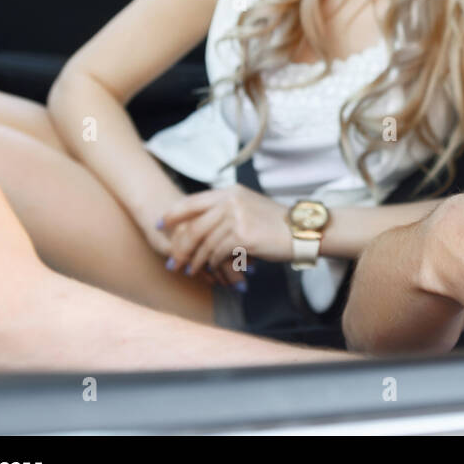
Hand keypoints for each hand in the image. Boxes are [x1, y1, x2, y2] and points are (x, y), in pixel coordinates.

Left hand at [159, 185, 291, 285]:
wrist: (302, 230)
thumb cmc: (276, 223)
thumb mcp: (249, 207)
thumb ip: (225, 211)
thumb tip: (199, 226)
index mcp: (230, 192)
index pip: (192, 201)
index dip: (173, 214)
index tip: (161, 225)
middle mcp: (231, 201)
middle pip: (193, 226)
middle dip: (180, 247)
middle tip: (173, 262)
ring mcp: (237, 217)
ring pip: (204, 243)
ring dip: (195, 261)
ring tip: (190, 271)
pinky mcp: (243, 235)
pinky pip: (217, 253)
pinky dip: (212, 264)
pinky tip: (212, 270)